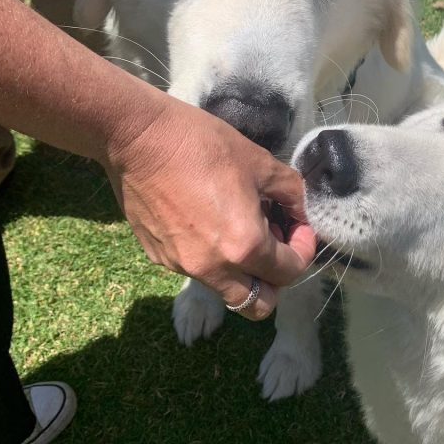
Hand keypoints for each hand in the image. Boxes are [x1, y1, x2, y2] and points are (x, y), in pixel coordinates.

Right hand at [104, 96, 315, 319]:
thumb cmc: (204, 146)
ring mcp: (181, 266)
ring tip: (241, 224)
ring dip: (243, 269)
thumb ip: (291, 192)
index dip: (304, 250)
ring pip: (225, 288)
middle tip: (274, 240)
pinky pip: (196, 269)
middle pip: (258, 304)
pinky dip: (213, 256)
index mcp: (244, 247)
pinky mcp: (158, 257)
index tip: (299, 226)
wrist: (139, 138)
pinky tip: (208, 218)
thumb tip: (301, 210)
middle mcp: (213, 268)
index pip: (289, 273)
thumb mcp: (261, 162)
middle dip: (276, 278)